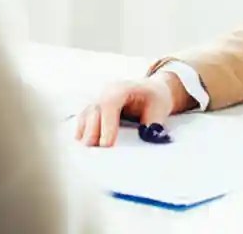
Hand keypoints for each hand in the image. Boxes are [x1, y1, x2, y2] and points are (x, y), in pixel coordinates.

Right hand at [73, 73, 193, 146]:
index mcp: (122, 88)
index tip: (106, 145)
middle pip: (92, 112)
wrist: (152, 90)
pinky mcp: (92, 110)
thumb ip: (153, 124)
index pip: (109, 104)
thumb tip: (146, 138)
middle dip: (92, 134)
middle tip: (96, 155)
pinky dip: (83, 134)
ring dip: (85, 135)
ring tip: (89, 154)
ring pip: (84, 117)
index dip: (106, 125)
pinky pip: (82, 121)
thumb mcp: (160, 109)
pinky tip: (84, 148)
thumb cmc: (155, 98)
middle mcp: (105, 92)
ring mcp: (97, 100)